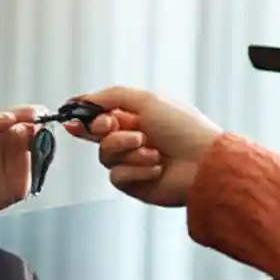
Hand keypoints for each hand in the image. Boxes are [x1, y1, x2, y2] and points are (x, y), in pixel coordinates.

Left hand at [0, 105, 42, 225]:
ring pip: (44, 153)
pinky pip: (36, 176)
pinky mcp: (21, 185)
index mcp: (5, 124)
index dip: (36, 113)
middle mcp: (17, 142)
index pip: (28, 114)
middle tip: (41, 132)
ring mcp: (21, 163)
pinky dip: (37, 171)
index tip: (37, 114)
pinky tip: (28, 168)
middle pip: (43, 132)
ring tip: (38, 148)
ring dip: (45, 150)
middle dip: (46, 131)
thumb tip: (11, 117)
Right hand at [62, 86, 221, 206]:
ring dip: (128, 151)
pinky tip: (156, 168)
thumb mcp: (146, 99)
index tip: (74, 117)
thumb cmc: (184, 128)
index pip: (100, 115)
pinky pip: (117, 175)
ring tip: (153, 151)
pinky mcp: (134, 183)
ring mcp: (132, 161)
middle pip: (97, 136)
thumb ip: (110, 96)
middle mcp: (132, 138)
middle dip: (109, 131)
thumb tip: (83, 99)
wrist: (204, 163)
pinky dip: (136, 170)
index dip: (85, 117)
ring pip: (105, 155)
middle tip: (124, 129)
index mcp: (136, 116)